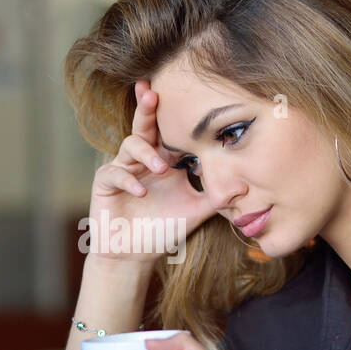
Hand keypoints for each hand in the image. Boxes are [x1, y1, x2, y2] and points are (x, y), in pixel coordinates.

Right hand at [87, 80, 217, 265]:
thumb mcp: (196, 211)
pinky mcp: (106, 183)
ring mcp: (123, 168)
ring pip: (130, 144)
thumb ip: (216, 196)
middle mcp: (143, 159)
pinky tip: (141, 192)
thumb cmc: (163, 231)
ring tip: (161, 169)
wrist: (135, 257)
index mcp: (164, 160)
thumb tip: (245, 185)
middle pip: (145, 125)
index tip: (183, 92)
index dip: (173, 113)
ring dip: (146, 153)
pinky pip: (114, 172)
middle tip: (153, 93)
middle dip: (147, 108)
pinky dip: (128, 180)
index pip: (169, 131)